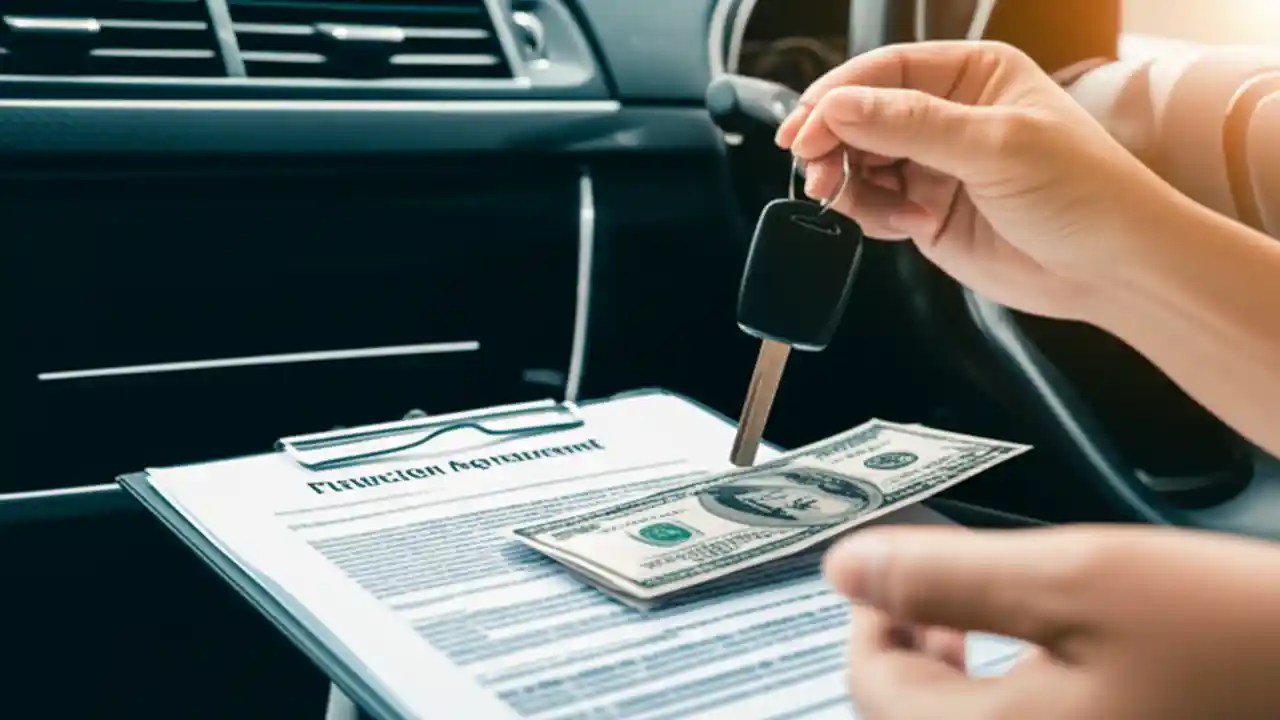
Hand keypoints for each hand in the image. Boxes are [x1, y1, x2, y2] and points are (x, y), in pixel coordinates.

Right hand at [776, 41, 1190, 321]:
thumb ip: (911, 125)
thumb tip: (840, 106)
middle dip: (834, 143)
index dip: (837, 97)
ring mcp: (934, 165)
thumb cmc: (1083, 192)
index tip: (805, 129)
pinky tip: (906, 225)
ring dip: (847, 184)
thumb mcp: (994, 146)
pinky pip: (872, 205)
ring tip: (852, 203)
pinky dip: (872, 216)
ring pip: (859, 163)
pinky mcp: (926, 211)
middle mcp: (947, 115)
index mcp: (971, 75)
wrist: (1111, 269)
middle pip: (860, 117)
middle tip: (816, 171)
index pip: (883, 71)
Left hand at [822, 525, 1279, 719]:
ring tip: (975, 620)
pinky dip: (1008, 702)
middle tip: (930, 591)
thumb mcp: (1080, 579)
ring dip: (953, 677)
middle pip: (912, 716)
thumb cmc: (1236, 634)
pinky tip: (1042, 665)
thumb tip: (845, 564)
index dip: (867, 614)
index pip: (873, 687)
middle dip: (910, 647)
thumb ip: (947, 575)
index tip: (886, 566)